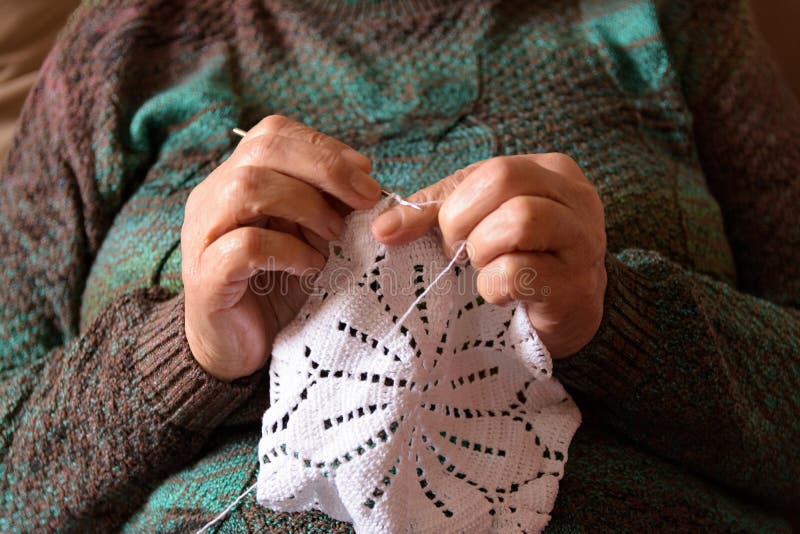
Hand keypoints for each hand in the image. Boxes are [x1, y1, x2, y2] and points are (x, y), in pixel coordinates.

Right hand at [182, 115, 379, 381]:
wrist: (239, 350)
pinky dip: (287, 249)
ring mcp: (203, 236)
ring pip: (248, 188)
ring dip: (306, 205)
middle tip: (365, 200)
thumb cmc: (279, 289)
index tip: (365, 174)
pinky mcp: (206, 279)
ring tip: (335, 235)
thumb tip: (368, 185)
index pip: (272, 134)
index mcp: (236, 180)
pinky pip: (243, 246)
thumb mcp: (310, 238)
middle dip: (325, 168)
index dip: (323, 146)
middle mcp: (213, 199)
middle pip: (262, 150)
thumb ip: (328, 207)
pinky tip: (312, 265)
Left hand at [371, 154, 605, 357]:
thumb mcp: (479, 221)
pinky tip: (501, 296)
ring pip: (520, 219)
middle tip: (459, 253)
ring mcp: (583, 242)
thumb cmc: (519, 259)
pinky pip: (519, 273)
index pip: (491, 168)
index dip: (454, 204)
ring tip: (484, 270)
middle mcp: (576, 198)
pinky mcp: (576, 287)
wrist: (568, 316)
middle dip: (463, 220)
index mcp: (551, 171)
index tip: (446, 235)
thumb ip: (433, 213)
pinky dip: (493, 286)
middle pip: (505, 179)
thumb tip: (381, 227)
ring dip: (482, 251)